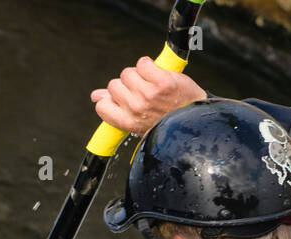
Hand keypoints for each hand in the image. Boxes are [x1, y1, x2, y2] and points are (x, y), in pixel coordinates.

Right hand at [90, 56, 205, 136]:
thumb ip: (116, 109)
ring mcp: (149, 95)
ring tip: (154, 86)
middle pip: (114, 85)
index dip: (112, 100)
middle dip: (128, 86)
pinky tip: (160, 77)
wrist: (196, 123)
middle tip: (146, 95)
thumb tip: (95, 96)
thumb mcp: (140, 123)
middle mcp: (136, 109)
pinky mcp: (162, 82)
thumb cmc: (166, 123)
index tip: (125, 101)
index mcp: (128, 122)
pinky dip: (150, 66)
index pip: (102, 106)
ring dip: (140, 75)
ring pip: (128, 72)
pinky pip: (143, 63)